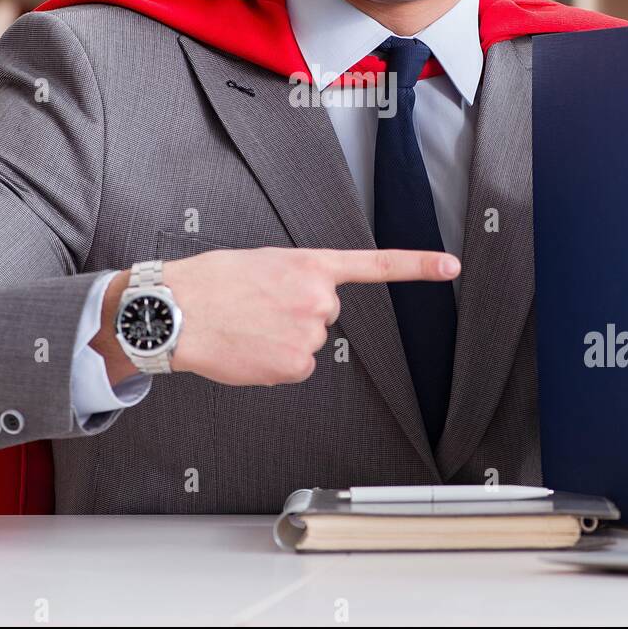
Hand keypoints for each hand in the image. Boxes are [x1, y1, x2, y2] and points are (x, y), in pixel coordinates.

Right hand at [161, 246, 458, 385]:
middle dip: (296, 313)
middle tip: (259, 307)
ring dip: (282, 338)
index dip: (418, 266)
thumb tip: (303, 303)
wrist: (176, 311)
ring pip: (308, 342)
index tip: (451, 266)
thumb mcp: (262, 261)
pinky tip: (249, 348)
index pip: (375, 264)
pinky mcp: (295, 365)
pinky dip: (274, 362)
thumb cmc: (210, 283)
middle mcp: (318, 298)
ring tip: (247, 325)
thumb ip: (296, 277)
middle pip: (324, 314)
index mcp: (311, 265)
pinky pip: (295, 366)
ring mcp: (310, 334)